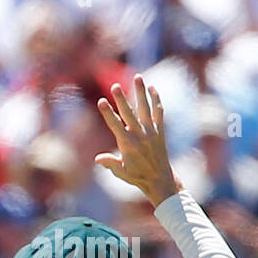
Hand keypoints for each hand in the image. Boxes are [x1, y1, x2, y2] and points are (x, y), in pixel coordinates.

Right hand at [95, 74, 180, 206]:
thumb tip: (97, 159)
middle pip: (129, 114)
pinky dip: (156, 100)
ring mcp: (151, 132)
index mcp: (128, 145)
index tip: (101, 102)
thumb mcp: (121, 172)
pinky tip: (152, 89)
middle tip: (115, 86)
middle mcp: (140, 136)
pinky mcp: (160, 131)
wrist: (160, 180)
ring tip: (138, 77)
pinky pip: (159, 113)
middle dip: (121, 99)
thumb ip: (110, 163)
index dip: (108, 113)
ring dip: (141, 92)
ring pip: (145, 108)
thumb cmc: (137, 176)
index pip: (115, 125)